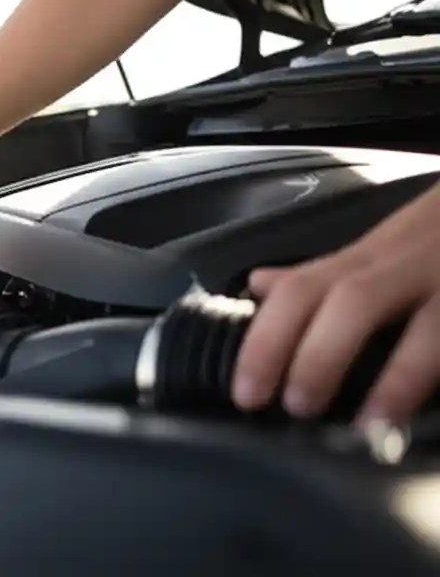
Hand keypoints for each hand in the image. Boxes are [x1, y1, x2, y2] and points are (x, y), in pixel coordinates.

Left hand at [232, 183, 439, 426]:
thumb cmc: (438, 238)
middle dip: (318, 355)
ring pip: (429, 327)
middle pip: (355, 299)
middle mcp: (413, 264)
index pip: (302, 288)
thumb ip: (324, 274)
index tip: (245, 393)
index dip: (267, 340)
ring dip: (397, 378)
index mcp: (371, 257)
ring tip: (369, 428)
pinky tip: (438, 417)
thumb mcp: (379, 248)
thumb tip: (261, 288)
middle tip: (297, 407)